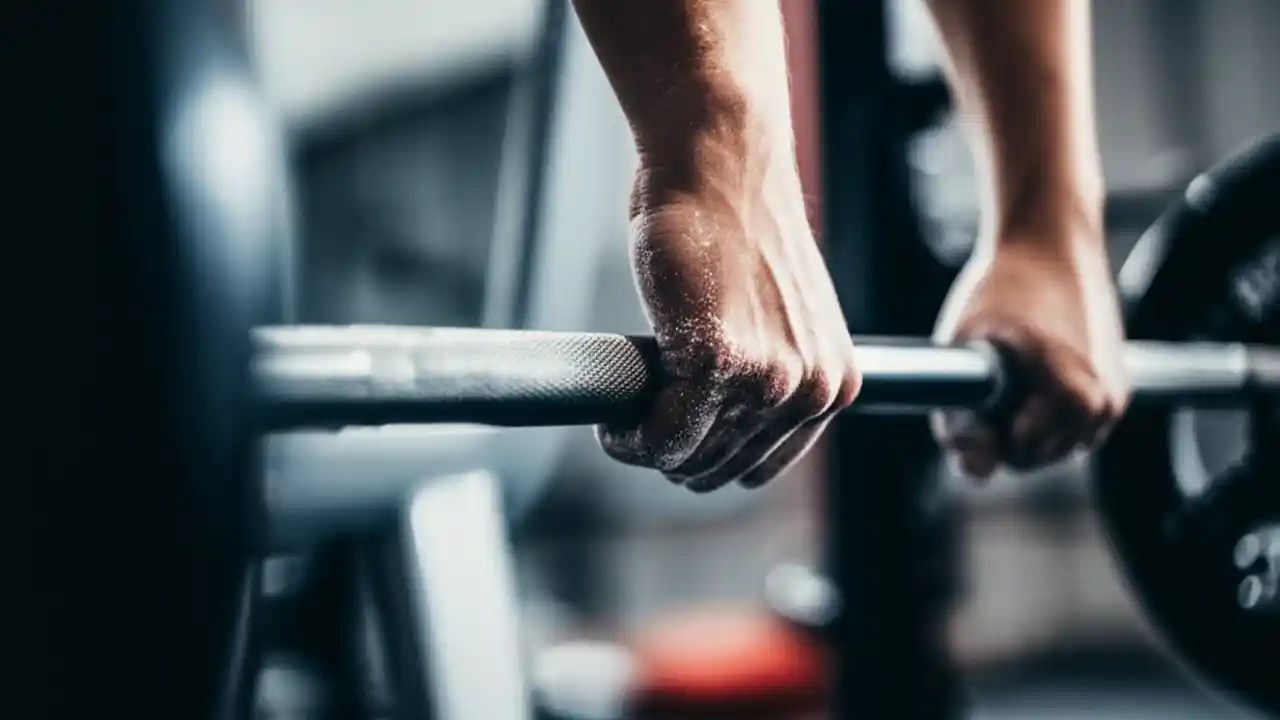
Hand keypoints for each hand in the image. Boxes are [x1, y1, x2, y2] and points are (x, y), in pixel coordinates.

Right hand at [598, 132, 860, 491]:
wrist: (720, 162)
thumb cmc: (734, 225)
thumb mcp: (777, 317)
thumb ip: (768, 370)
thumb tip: (719, 422)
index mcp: (832, 384)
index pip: (759, 467)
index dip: (705, 458)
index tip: (670, 434)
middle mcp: (810, 390)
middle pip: (719, 469)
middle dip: (670, 455)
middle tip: (635, 425)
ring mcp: (766, 380)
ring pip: (686, 459)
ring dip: (643, 448)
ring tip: (623, 420)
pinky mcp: (716, 363)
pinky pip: (658, 437)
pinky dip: (625, 438)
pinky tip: (613, 421)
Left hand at [932, 232, 1129, 478]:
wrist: (1050, 243)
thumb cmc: (1000, 289)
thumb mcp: (960, 348)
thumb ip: (957, 419)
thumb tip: (976, 475)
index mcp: (1072, 392)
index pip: (1016, 453)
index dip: (982, 427)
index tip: (976, 383)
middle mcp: (1105, 400)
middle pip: (1038, 456)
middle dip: (1005, 430)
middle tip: (990, 374)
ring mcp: (1116, 396)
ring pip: (1056, 447)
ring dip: (1026, 424)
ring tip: (1012, 370)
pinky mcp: (1121, 388)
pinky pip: (1073, 428)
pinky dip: (1046, 413)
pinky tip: (1033, 372)